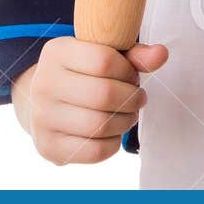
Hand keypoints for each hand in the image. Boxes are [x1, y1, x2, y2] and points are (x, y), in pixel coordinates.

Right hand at [12, 36, 167, 164]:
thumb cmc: (84, 73)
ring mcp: (42, 119)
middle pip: (103, 95)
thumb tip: (161, 55)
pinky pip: (93, 151)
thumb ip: (135, 54)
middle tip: (138, 98)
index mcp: (57, 53)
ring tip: (129, 114)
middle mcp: (43, 85)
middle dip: (132, 98)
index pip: (103, 61)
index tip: (133, 76)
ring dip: (126, 121)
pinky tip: (114, 132)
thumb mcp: (106, 53)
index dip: (128, 70)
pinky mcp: (48, 147)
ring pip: (99, 125)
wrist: (44, 102)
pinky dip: (113, 143)